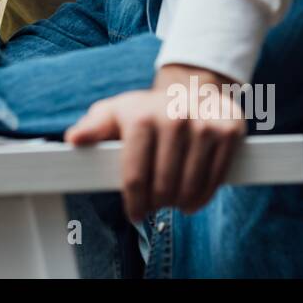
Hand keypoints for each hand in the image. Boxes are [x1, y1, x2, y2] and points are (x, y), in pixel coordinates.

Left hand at [65, 65, 245, 219]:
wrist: (189, 88)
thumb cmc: (145, 111)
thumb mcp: (114, 113)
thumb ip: (93, 128)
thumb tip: (73, 140)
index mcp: (141, 116)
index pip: (135, 177)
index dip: (134, 203)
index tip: (135, 214)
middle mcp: (174, 117)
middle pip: (163, 186)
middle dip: (157, 204)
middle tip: (155, 206)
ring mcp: (204, 124)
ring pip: (190, 187)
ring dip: (180, 203)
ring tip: (173, 202)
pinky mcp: (229, 130)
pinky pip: (217, 179)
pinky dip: (203, 196)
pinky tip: (192, 199)